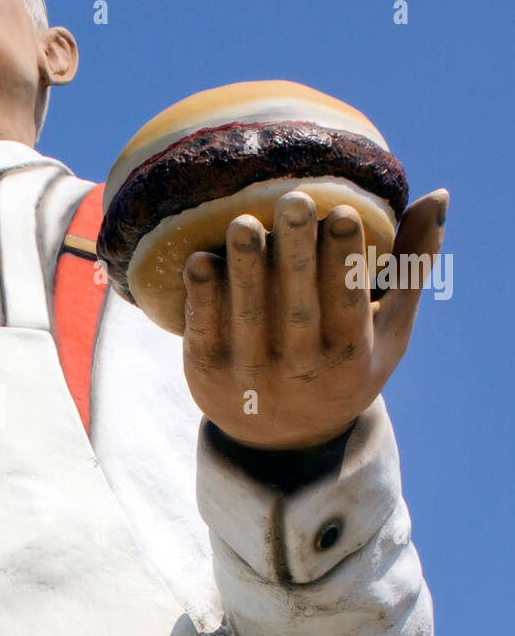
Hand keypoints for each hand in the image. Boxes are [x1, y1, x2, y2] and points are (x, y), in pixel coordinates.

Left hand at [181, 187, 447, 449]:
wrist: (282, 439)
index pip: (348, 304)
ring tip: (241, 222)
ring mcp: (251, 370)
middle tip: (292, 200)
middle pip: (297, 306)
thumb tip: (437, 195)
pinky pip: (203, 330)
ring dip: (244, 269)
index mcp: (349, 351)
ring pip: (248, 316)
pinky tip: (198, 259)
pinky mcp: (207, 369)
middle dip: (295, 254)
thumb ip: (410, 266)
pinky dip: (200, 296)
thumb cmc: (345, 364)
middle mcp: (301, 365)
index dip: (343, 261)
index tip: (342, 213)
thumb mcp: (388, 327)